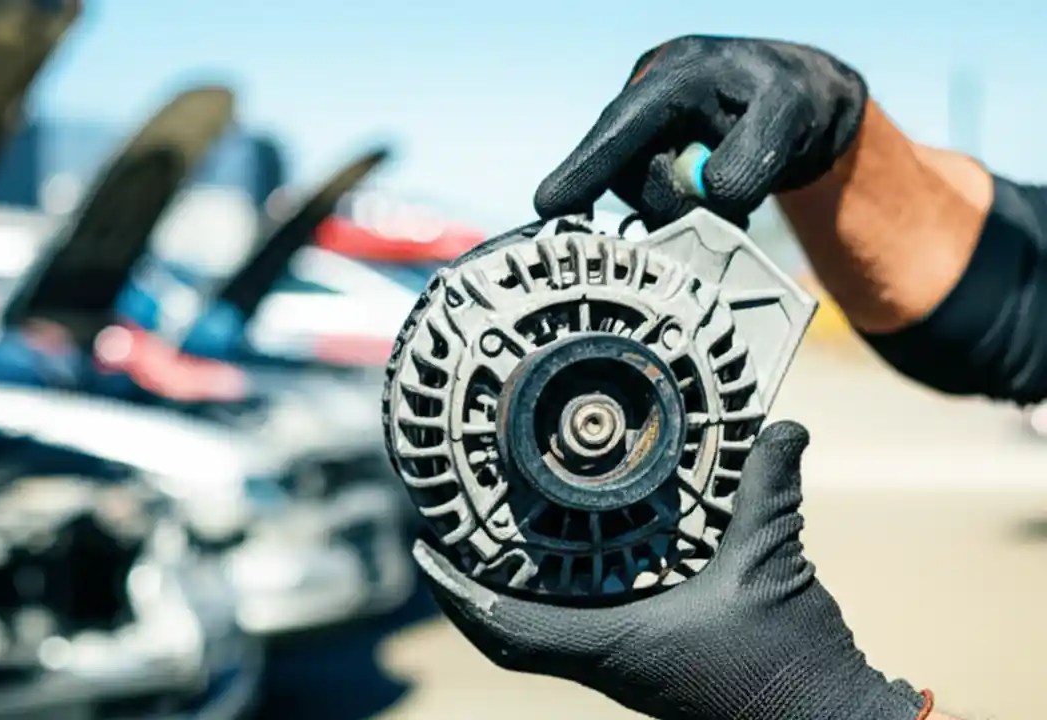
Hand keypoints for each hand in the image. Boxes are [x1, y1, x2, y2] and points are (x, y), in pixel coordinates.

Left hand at [415, 422, 929, 719]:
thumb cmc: (789, 660)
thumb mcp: (772, 560)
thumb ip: (769, 488)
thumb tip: (782, 427)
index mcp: (618, 644)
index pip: (509, 628)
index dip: (459, 592)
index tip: (425, 552)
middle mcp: (609, 662)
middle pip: (506, 639)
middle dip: (465, 594)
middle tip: (440, 544)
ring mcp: (624, 668)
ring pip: (536, 641)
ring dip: (500, 601)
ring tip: (479, 550)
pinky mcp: (644, 665)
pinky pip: (571, 638)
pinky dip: (544, 606)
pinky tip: (554, 571)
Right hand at [534, 35, 867, 227]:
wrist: (807, 100)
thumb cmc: (800, 97)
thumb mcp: (793, 116)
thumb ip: (753, 155)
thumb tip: (709, 194)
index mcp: (679, 74)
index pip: (620, 126)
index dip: (584, 167)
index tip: (549, 205)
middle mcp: (650, 98)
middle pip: (629, 171)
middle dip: (672, 204)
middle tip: (732, 216)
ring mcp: (647, 130)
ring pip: (641, 193)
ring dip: (684, 211)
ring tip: (735, 203)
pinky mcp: (651, 155)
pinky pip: (652, 200)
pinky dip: (684, 212)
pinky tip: (717, 201)